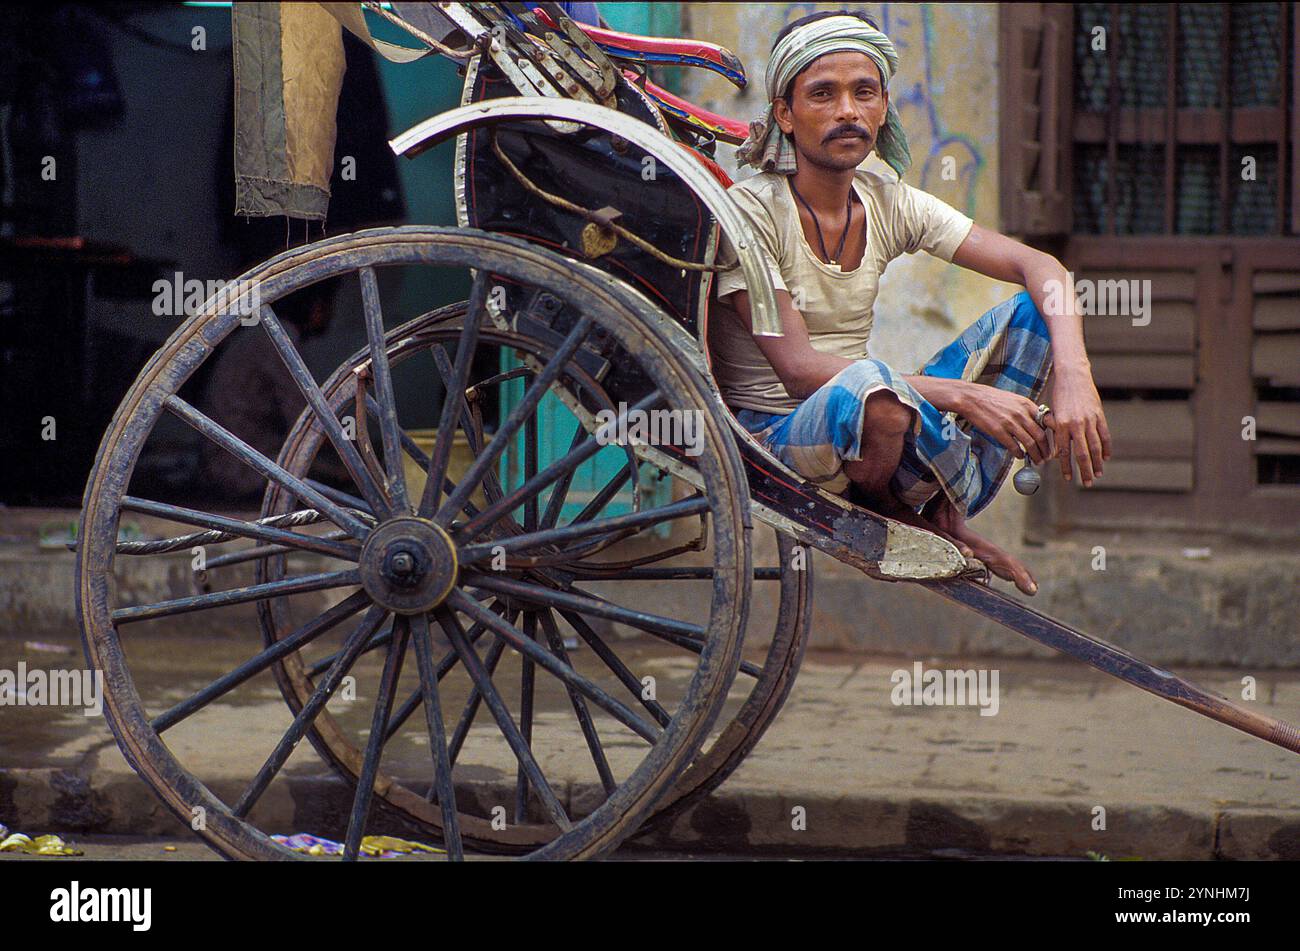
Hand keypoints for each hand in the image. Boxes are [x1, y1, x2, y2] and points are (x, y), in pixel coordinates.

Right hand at [957, 383, 1052, 463]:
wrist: (972, 398)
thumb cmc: (991, 398)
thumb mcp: (1014, 399)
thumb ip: (1026, 410)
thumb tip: (1037, 423)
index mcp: (1027, 404)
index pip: (1047, 422)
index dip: (1052, 435)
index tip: (1053, 443)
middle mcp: (1021, 414)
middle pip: (1040, 436)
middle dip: (1046, 450)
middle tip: (1047, 457)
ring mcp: (1010, 423)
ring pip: (1029, 444)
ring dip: (1035, 455)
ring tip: (1037, 461)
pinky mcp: (998, 431)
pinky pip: (1014, 446)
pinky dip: (1019, 454)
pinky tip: (1019, 456)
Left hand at [1047, 370, 1111, 485]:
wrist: (1072, 377)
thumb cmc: (1058, 396)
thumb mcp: (1052, 413)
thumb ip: (1055, 432)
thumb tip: (1056, 452)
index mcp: (1061, 425)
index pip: (1064, 452)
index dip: (1066, 467)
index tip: (1068, 478)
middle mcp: (1075, 424)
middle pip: (1081, 453)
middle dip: (1084, 470)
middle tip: (1087, 483)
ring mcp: (1089, 420)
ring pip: (1095, 447)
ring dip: (1097, 463)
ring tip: (1097, 474)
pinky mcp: (1099, 415)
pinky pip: (1104, 435)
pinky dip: (1106, 448)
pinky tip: (1106, 458)